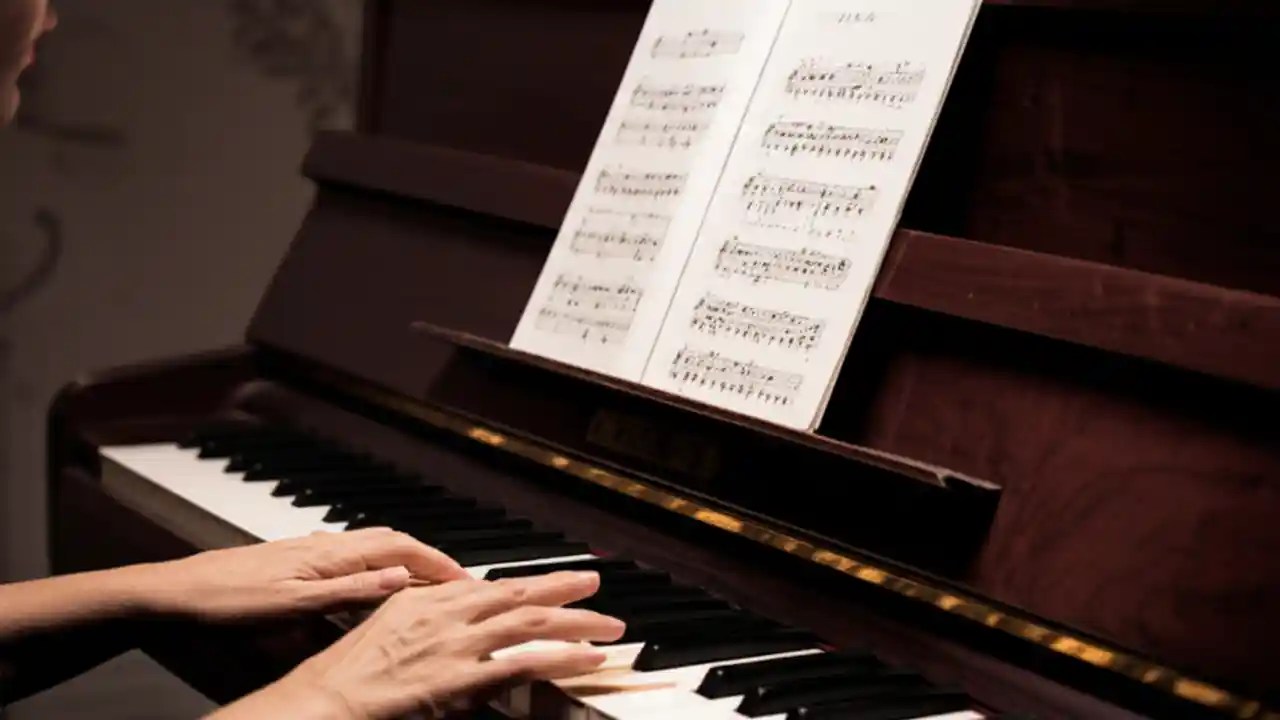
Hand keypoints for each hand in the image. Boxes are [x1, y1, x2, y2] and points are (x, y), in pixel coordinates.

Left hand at [146, 528, 469, 619]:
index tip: (467, 579)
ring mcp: (311, 550)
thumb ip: (351, 590)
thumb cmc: (229, 600)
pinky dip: (379, 565)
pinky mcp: (298, 560)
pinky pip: (354, 556)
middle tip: (457, 581)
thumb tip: (402, 578)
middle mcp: (325, 544)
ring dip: (406, 561)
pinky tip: (376, 581)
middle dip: (430, 558)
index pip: (401, 550)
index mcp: (331, 553)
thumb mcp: (294, 604)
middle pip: (393, 541)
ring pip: (373, 547)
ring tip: (427, 583)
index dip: (438, 563)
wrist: (177, 592)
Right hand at [270, 571, 624, 718]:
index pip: (491, 585)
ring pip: (531, 622)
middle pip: (518, 593)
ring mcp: (456, 644)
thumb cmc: (345, 674)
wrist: (323, 700)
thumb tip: (454, 617)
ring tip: (609, 623)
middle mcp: (447, 612)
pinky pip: (524, 664)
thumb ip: (425, 619)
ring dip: (577, 621)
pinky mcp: (461, 679)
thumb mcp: (386, 628)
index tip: (555, 584)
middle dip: (562, 588)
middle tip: (594, 582)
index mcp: (427, 598)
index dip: (530, 584)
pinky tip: (588, 658)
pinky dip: (562, 658)